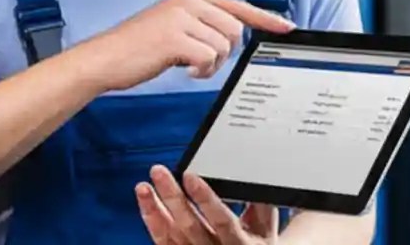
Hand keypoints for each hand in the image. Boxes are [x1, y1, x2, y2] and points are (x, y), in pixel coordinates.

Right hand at [80, 0, 293, 91]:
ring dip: (212, 64)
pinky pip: (209, 58)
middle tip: (202, 62)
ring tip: (188, 66)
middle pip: (236, 29)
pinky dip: (202, 71)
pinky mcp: (175, 37)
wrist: (105, 59)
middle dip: (226, 52)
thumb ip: (201, 26)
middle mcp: (188, 1)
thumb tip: (232, 37)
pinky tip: (184, 71)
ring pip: (225, 45)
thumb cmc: (139, 49)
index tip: (287, 28)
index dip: (265, 18)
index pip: (237, 6)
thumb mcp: (173, 27)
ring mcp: (181, 17)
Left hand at [136, 166, 278, 243]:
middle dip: (173, 197)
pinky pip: (163, 242)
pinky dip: (153, 221)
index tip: (189, 175)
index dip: (205, 198)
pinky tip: (147, 202)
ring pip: (171, 236)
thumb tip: (251, 174)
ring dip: (155, 209)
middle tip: (159, 171)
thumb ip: (261, 204)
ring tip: (143, 186)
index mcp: (241, 243)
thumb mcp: (266, 227)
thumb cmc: (256, 242)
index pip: (221, 220)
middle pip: (190, 226)